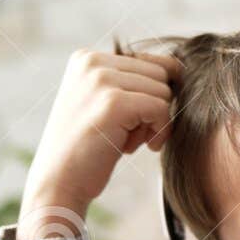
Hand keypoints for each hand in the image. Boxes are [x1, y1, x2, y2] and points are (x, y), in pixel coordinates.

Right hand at [17, 47, 182, 239]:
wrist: (59, 182)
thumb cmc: (88, 149)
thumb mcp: (103, 103)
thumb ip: (130, 82)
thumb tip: (180, 68)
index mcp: (88, 57)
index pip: (151, 62)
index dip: (150, 96)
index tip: (128, 122)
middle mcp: (92, 61)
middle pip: (160, 75)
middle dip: (154, 107)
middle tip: (128, 134)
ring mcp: (102, 79)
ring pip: (164, 93)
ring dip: (154, 123)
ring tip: (126, 140)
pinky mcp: (114, 103)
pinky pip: (161, 109)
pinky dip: (159, 132)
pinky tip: (135, 148)